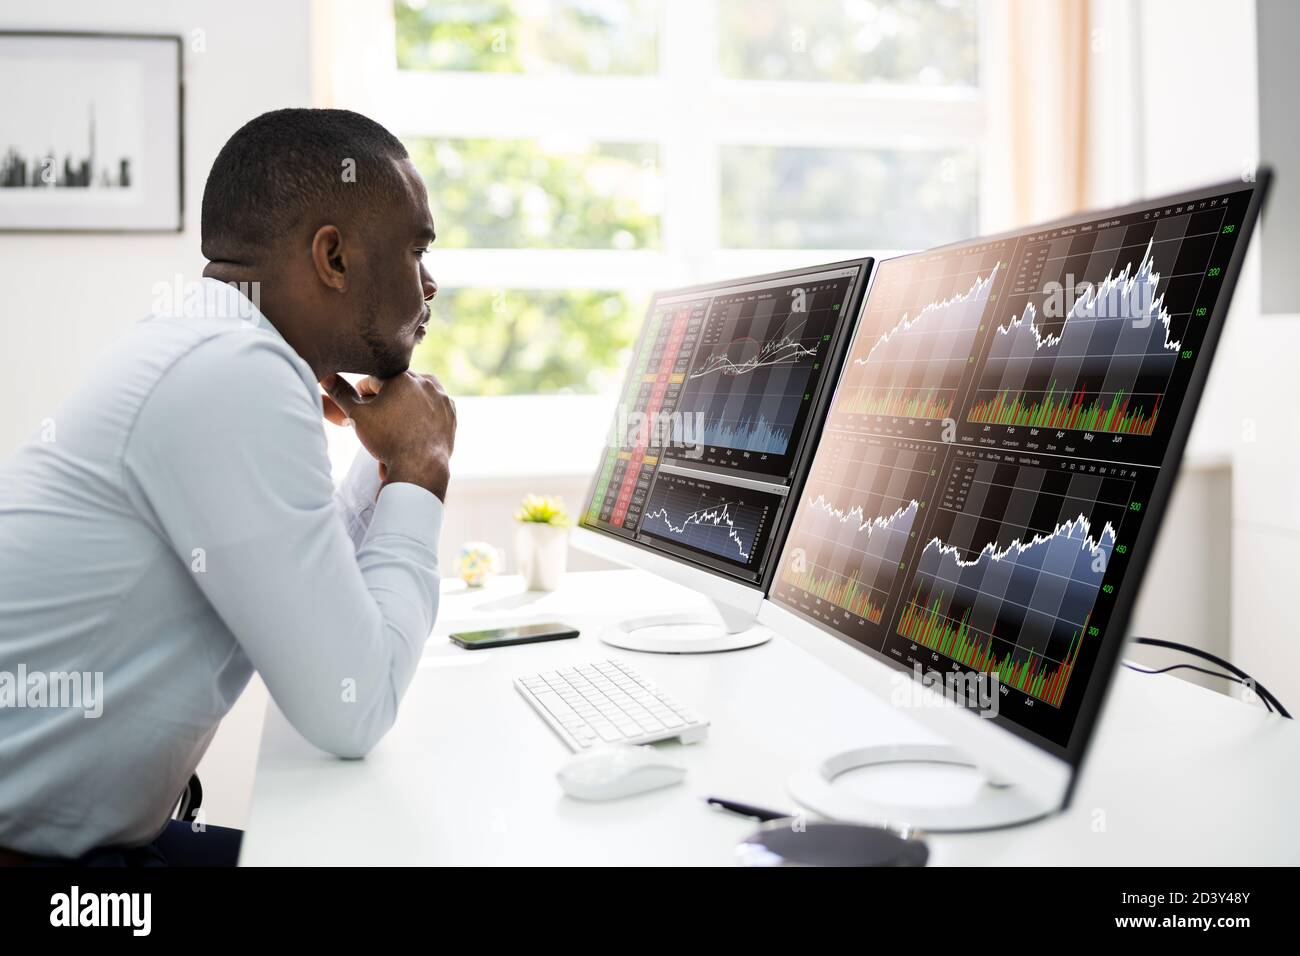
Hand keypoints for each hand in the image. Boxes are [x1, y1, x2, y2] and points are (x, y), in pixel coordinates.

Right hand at [321, 372, 456, 500]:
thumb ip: (341, 394)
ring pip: (414, 398)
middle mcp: (425, 381)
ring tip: (394, 427)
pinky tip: (412, 430)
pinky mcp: (451, 412)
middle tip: (377, 421)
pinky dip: (421, 416)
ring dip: (402, 407)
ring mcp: (441, 396)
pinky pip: (431, 409)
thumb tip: (326, 377)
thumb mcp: (358, 416)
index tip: (359, 409)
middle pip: (396, 388)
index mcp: (401, 376)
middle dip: (384, 402)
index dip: (361, 396)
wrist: (420, 467)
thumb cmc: (387, 440)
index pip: (372, 381)